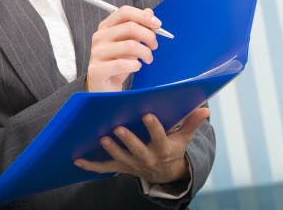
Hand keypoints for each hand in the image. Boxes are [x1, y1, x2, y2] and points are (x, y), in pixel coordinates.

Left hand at [73, 108, 209, 184]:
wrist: (164, 172)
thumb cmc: (172, 148)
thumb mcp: (182, 137)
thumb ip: (191, 122)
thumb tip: (206, 109)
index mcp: (162, 148)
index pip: (159, 137)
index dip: (153, 127)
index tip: (147, 114)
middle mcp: (146, 158)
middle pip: (137, 149)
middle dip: (128, 140)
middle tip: (118, 128)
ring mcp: (132, 164)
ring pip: (120, 157)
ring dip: (110, 149)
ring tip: (102, 138)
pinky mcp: (120, 167)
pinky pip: (104, 168)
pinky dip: (91, 165)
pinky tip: (77, 160)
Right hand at [85, 6, 160, 91]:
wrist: (104, 87)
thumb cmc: (117, 64)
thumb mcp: (129, 43)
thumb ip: (138, 27)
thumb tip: (149, 12)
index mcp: (106, 27)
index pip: (124, 12)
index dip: (143, 16)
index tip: (158, 25)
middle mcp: (99, 37)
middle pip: (130, 27)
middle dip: (149, 36)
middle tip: (154, 46)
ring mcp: (96, 53)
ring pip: (130, 45)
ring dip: (146, 53)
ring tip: (148, 59)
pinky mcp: (97, 70)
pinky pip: (122, 64)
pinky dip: (135, 65)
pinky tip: (136, 67)